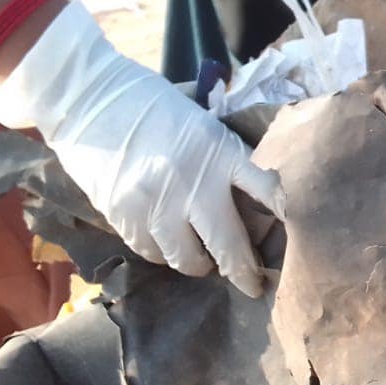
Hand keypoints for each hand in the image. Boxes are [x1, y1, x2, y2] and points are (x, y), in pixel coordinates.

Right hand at [0, 1, 283, 294]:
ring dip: (201, 265)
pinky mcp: (125, 218)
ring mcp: (157, 205)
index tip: (296, 237)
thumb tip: (257, 199)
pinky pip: (154, 253)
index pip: (267, 190)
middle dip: (244, 271)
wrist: (89, 99)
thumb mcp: (203, 124)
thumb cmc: (153, 106)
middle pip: (230, 244)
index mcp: (220, 152)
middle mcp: (193, 183)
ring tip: (204, 262)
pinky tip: (169, 243)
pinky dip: (164, 253)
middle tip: (253, 285)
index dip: (285, 216)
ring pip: (189, 259)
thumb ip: (226, 159)